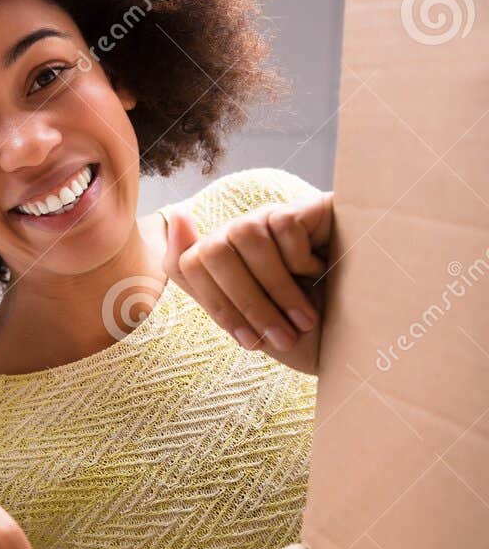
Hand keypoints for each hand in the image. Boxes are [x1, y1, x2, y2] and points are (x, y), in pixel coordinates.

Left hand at [162, 190, 334, 373]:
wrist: (373, 335)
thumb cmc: (311, 331)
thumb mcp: (250, 324)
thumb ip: (202, 283)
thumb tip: (175, 215)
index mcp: (224, 260)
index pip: (187, 265)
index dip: (217, 306)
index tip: (252, 343)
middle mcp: (244, 232)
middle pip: (212, 251)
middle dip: (246, 302)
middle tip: (284, 337)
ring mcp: (273, 217)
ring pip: (244, 237)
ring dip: (277, 288)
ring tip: (307, 319)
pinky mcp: (307, 205)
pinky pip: (283, 226)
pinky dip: (302, 260)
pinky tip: (324, 273)